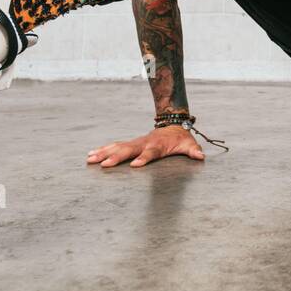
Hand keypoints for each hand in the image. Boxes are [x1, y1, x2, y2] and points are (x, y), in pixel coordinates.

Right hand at [87, 125, 204, 167]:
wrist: (172, 124)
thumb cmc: (180, 139)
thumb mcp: (189, 144)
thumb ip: (193, 150)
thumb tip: (201, 156)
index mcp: (157, 145)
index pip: (150, 152)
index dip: (144, 158)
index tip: (135, 165)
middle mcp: (144, 143)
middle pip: (128, 150)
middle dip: (116, 157)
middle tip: (104, 165)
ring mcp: (135, 142)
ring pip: (117, 147)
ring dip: (103, 153)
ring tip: (90, 159)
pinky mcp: (130, 144)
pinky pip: (114, 146)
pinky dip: (102, 150)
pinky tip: (90, 155)